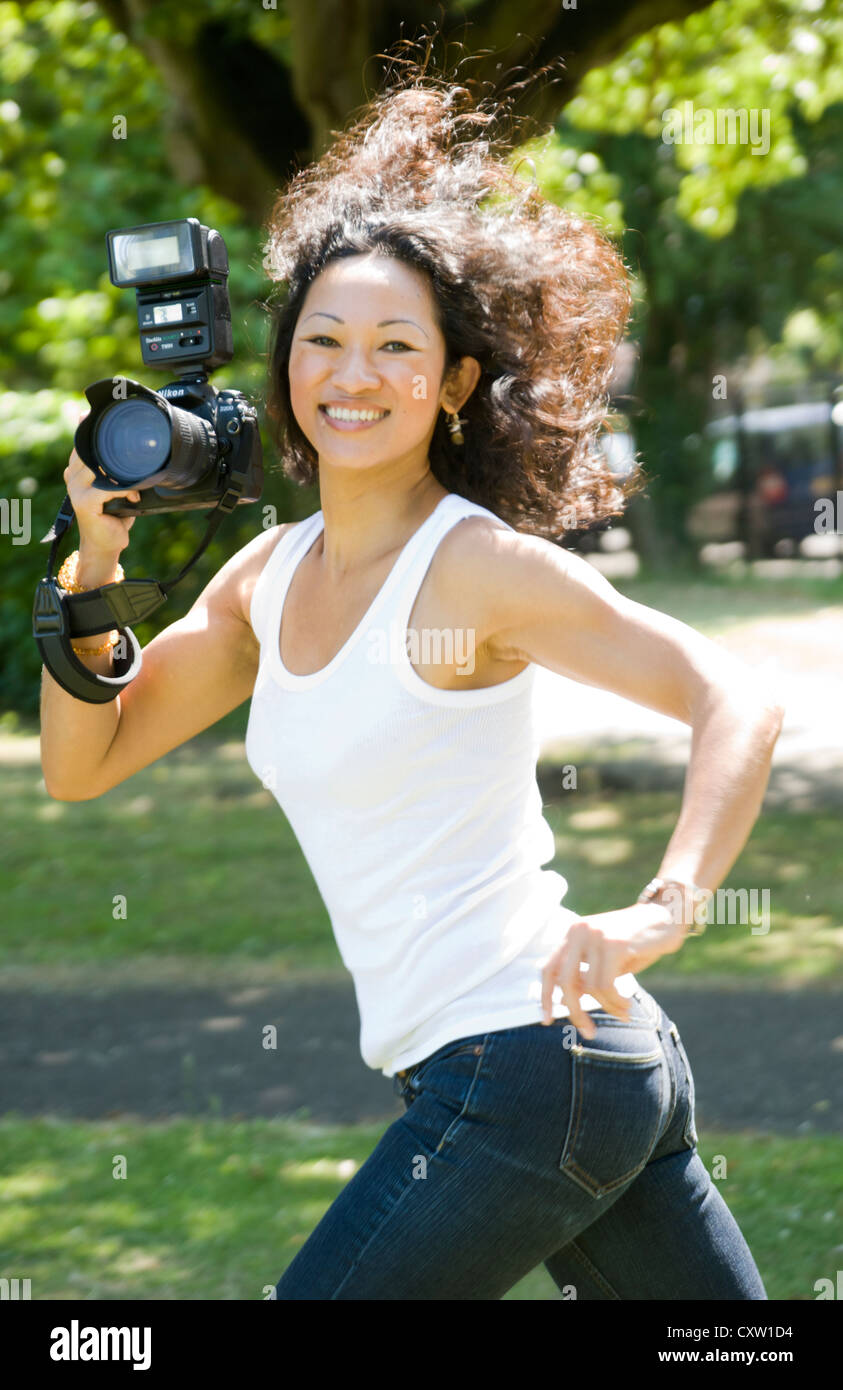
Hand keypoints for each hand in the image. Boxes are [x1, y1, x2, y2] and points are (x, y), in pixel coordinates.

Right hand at [64, 410, 140, 556]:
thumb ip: (120, 469)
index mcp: (78, 468)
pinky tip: (133, 499)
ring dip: (124, 476)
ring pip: (102, 468)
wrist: (107, 544)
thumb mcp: (117, 487)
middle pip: (94, 450)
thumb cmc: (115, 515)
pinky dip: (124, 491)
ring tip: (136, 489)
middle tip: (137, 452)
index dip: (96, 428)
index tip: (108, 417)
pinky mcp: (84, 502)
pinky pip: (107, 488)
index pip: (85, 441)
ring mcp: (76, 488)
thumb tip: (141, 451)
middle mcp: (73, 475)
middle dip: (115, 451)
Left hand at [541, 902, 684, 1037]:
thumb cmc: (638, 943)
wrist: (669, 916)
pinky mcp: (614, 943)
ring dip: (607, 1007)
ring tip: (624, 1012)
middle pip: (565, 981)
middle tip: (589, 1032)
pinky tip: (627, 1005)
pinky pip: (607, 985)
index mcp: (573, 934)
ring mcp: (596, 935)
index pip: (548, 968)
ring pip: (590, 987)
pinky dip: (616, 1002)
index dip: (545, 996)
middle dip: (575, 1012)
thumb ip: (586, 976)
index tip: (546, 1020)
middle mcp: (579, 931)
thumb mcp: (607, 961)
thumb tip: (563, 1002)